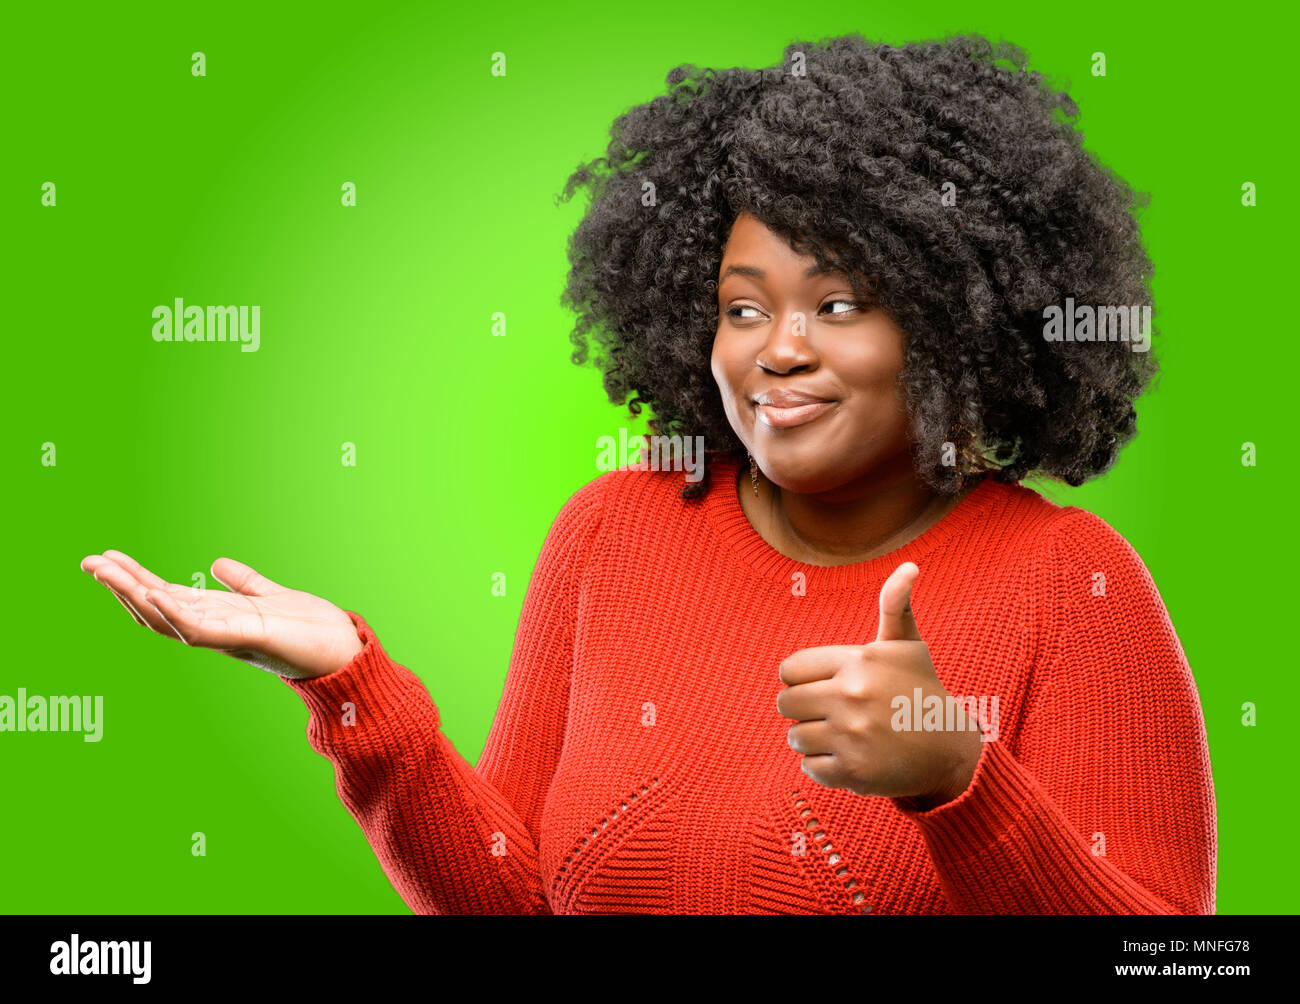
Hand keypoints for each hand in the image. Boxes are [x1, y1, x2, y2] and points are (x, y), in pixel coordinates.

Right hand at [80, 550, 364, 679]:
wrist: (344, 649)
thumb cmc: (310, 628)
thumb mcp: (269, 596)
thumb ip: (244, 583)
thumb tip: (216, 564)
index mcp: (217, 617)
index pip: (165, 598)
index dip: (135, 580)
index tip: (109, 557)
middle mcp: (214, 630)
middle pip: (155, 609)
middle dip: (121, 587)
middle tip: (88, 560)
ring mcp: (226, 636)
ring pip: (166, 619)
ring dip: (134, 595)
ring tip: (105, 571)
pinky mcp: (245, 638)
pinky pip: (199, 630)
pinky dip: (175, 613)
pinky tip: (155, 593)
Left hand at [776, 561, 982, 808]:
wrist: (950, 752)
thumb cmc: (920, 692)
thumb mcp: (909, 646)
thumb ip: (895, 605)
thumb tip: (909, 566)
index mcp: (859, 660)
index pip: (789, 669)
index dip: (804, 679)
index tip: (827, 686)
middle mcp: (852, 695)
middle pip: (785, 703)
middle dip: (804, 709)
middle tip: (834, 713)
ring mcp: (851, 735)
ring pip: (794, 736)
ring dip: (813, 738)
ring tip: (844, 735)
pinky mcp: (852, 772)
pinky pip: (809, 767)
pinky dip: (824, 766)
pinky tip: (851, 757)